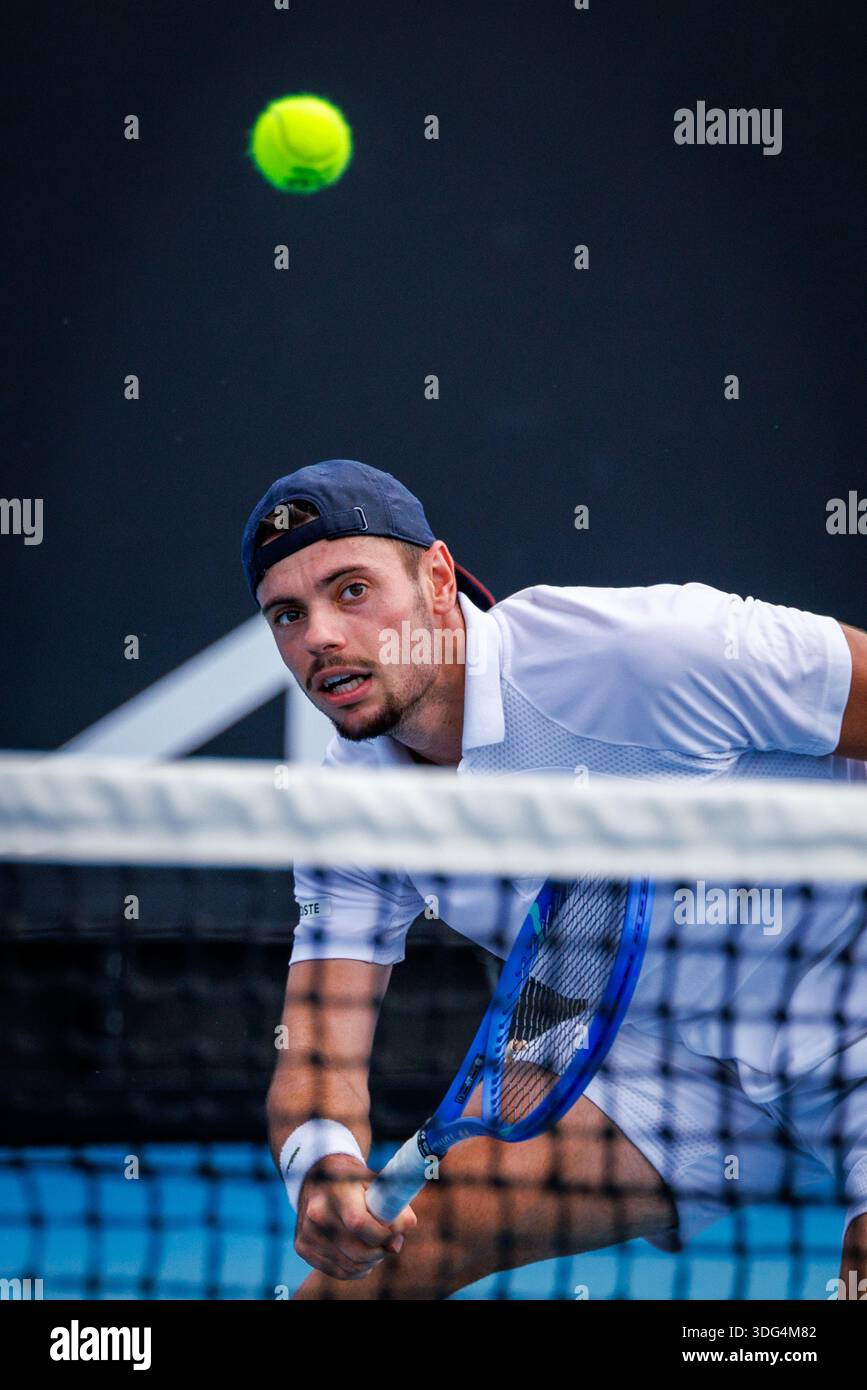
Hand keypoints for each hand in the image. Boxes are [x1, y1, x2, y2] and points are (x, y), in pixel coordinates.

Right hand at [295, 1153, 417, 1279]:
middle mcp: (316, 1213)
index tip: (396, 1233)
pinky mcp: (302, 1247)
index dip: (383, 1235)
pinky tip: (360, 1253)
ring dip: (370, 1262)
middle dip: (380, 1252)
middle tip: (389, 1243)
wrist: (320, 1178)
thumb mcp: (375, 1184)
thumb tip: (399, 1239)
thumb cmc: (353, 1181)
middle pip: (356, 1251)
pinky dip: (355, 1269)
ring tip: (376, 1248)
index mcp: (335, 1192)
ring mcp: (307, 1232)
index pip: (359, 1224)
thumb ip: (394, 1208)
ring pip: (349, 1266)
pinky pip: (337, 1272)